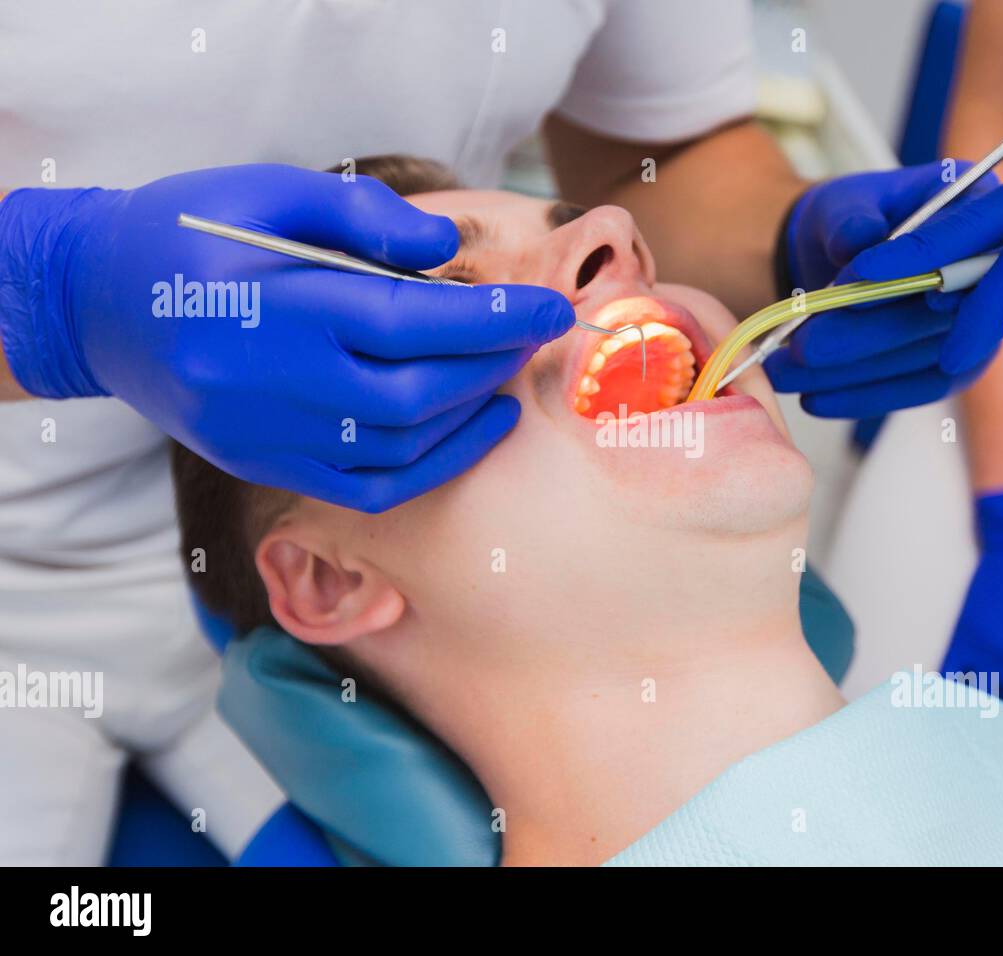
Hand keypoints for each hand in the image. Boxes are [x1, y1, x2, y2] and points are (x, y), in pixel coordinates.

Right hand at [0, 165, 573, 510]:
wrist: (93, 302)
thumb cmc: (185, 233)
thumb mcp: (265, 190)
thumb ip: (361, 216)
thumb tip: (446, 255)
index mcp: (271, 306)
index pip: (409, 323)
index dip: (493, 320)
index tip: (551, 307)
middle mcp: (268, 384)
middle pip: (413, 394)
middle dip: (490, 365)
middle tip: (534, 334)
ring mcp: (262, 436)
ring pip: (396, 449)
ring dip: (469, 417)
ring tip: (507, 375)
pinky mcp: (260, 464)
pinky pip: (364, 488)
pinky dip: (430, 467)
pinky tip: (472, 430)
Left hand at [765, 160, 998, 416]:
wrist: (839, 253)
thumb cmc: (849, 217)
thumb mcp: (843, 203)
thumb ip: (851, 218)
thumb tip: (858, 241)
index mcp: (980, 208)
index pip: (956, 247)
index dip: (908, 276)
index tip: (853, 296)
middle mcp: (993, 270)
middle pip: (938, 315)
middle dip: (864, 336)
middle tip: (803, 347)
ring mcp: (980, 323)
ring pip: (923, 360)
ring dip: (852, 375)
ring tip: (786, 375)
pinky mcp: (957, 364)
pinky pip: (916, 389)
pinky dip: (863, 398)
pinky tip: (814, 401)